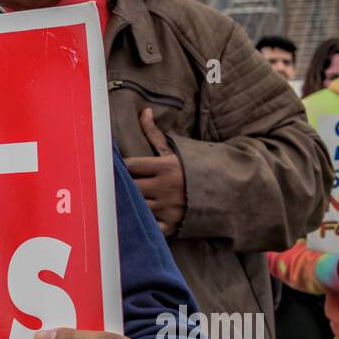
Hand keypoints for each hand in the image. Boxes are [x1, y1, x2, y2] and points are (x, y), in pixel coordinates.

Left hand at [124, 109, 185, 235]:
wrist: (224, 190)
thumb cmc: (193, 168)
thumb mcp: (174, 151)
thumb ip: (154, 133)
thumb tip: (144, 111)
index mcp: (166, 166)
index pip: (131, 166)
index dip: (122, 167)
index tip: (117, 168)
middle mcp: (167, 187)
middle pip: (131, 187)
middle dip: (123, 186)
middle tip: (114, 186)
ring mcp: (169, 207)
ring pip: (138, 207)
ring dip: (131, 204)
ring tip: (123, 200)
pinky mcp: (173, 224)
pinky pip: (150, 226)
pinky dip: (143, 224)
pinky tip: (137, 219)